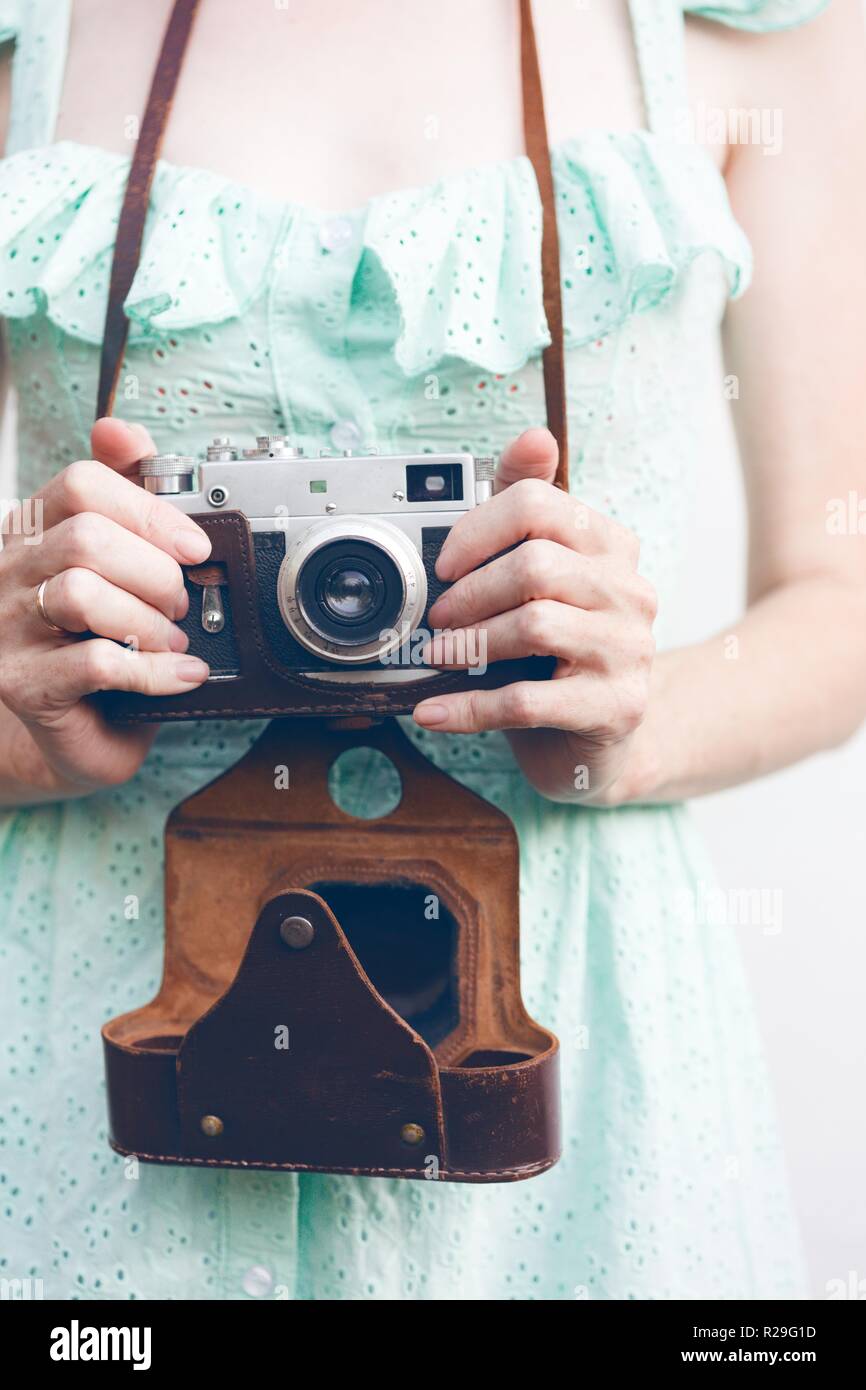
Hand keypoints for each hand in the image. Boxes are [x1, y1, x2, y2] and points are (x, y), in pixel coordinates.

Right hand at [0, 418, 211, 795]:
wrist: (76, 730)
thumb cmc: (100, 639)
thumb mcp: (118, 564)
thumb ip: (124, 495)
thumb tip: (120, 429)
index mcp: (35, 530)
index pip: (80, 483)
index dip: (148, 509)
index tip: (194, 544)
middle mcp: (11, 571)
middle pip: (86, 538)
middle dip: (155, 571)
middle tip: (180, 602)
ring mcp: (8, 628)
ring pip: (81, 594)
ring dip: (147, 619)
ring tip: (170, 639)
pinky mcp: (22, 683)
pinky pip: (94, 663)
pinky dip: (153, 670)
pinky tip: (178, 674)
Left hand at [412, 428, 656, 802]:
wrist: (601, 740)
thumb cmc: (558, 653)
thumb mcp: (543, 581)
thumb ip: (527, 514)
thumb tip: (533, 436)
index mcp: (610, 546)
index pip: (540, 505)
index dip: (477, 529)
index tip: (443, 564)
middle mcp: (630, 590)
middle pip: (535, 565)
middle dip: (469, 592)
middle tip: (436, 619)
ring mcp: (629, 649)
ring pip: (535, 626)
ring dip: (469, 643)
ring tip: (438, 656)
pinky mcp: (616, 707)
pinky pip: (528, 700)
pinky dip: (469, 706)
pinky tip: (435, 711)